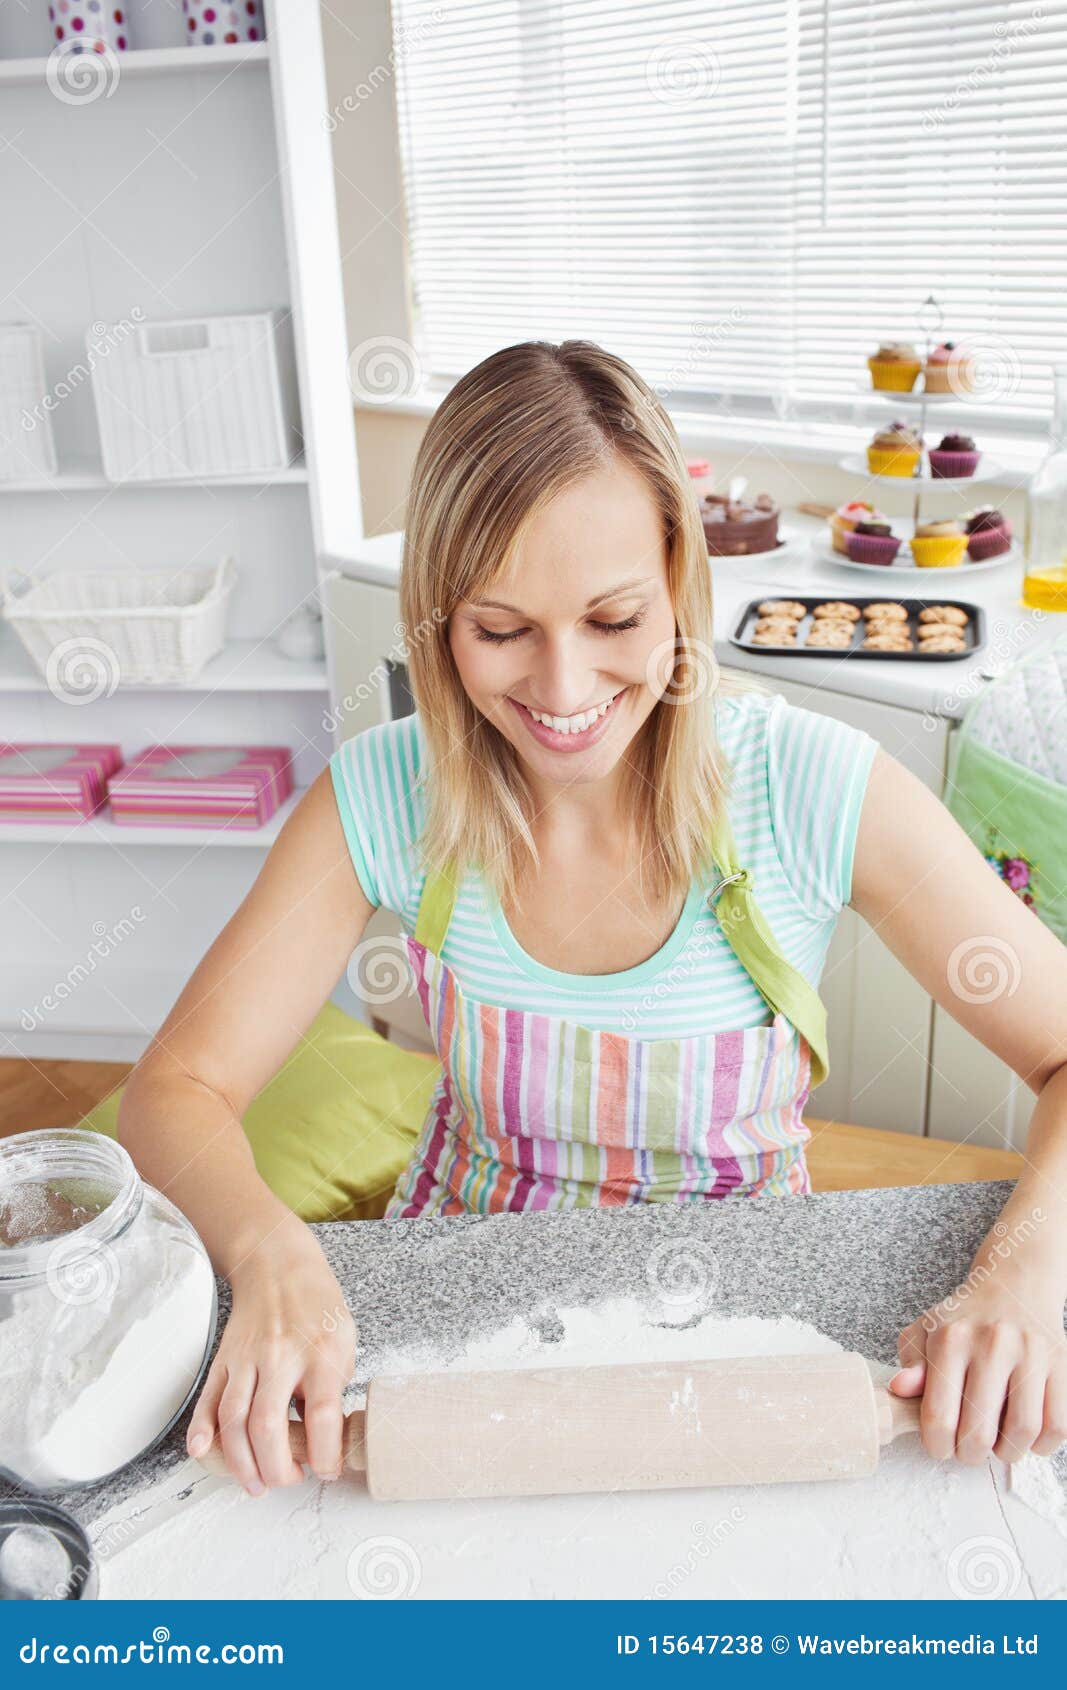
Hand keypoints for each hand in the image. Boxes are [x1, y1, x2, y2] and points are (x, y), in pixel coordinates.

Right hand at [185, 1221, 356, 1494]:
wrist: (278, 1265)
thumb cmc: (317, 1306)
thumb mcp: (345, 1340)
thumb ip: (336, 1387)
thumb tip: (327, 1437)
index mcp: (320, 1353)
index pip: (322, 1414)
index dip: (325, 1454)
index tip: (326, 1470)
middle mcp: (280, 1356)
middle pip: (267, 1425)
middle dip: (276, 1468)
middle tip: (288, 1480)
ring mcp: (247, 1358)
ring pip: (233, 1419)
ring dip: (240, 1462)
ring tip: (255, 1484)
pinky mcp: (224, 1359)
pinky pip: (207, 1398)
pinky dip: (200, 1429)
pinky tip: (202, 1452)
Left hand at [890, 1282, 1066, 1465]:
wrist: (1015, 1286)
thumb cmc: (965, 1318)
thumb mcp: (926, 1331)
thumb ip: (911, 1362)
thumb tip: (900, 1388)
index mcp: (951, 1338)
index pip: (939, 1415)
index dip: (937, 1445)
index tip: (940, 1447)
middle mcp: (993, 1343)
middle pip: (980, 1431)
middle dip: (969, 1454)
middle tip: (967, 1450)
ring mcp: (1032, 1353)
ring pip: (1022, 1430)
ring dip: (1007, 1452)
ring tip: (996, 1444)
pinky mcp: (1063, 1364)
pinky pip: (1057, 1424)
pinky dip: (1041, 1444)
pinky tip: (1025, 1435)